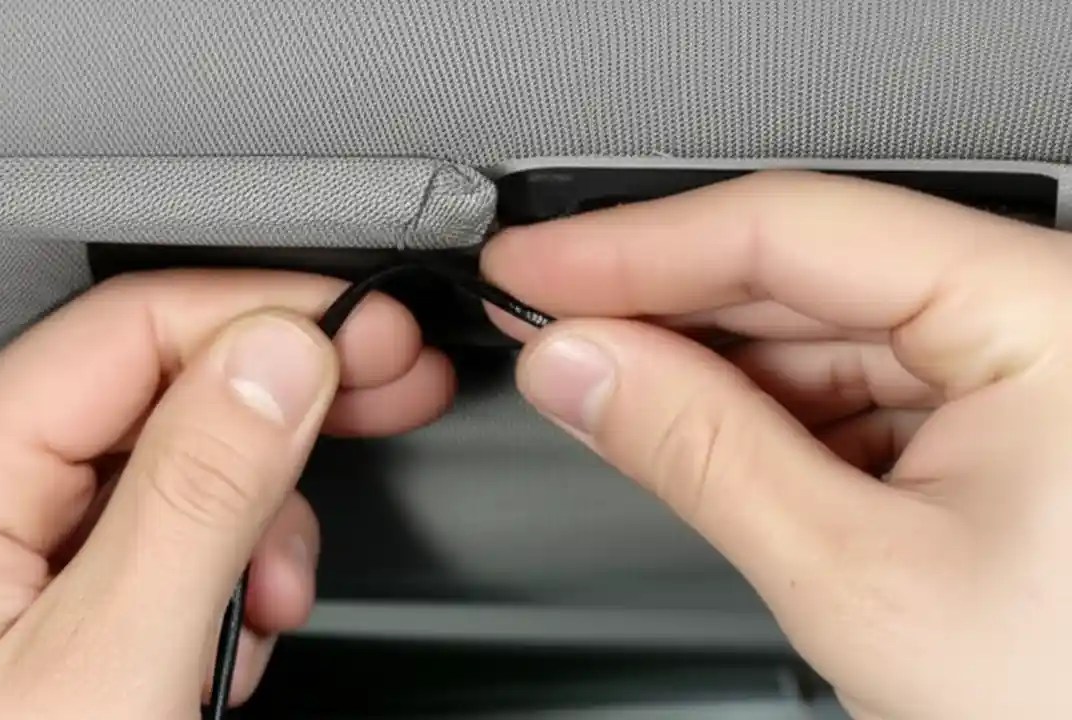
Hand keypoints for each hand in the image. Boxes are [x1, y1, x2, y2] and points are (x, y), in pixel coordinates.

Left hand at [0, 270, 453, 718]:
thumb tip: (281, 352)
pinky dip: (228, 576)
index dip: (262, 315)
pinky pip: (166, 536)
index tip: (371, 335)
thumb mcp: (118, 663)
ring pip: (175, 464)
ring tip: (269, 606)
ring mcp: (3, 553)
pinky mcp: (47, 601)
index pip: (123, 330)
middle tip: (391, 388)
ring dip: (256, 522)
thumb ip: (202, 490)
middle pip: (152, 385)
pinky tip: (232, 636)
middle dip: (280, 400)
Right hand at [483, 172, 1071, 719]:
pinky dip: (762, 409)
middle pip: (805, 271)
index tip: (537, 262)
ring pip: (822, 329)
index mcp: (1051, 317)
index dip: (638, 245)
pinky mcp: (1000, 425)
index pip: (796, 230)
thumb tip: (582, 365)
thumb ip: (702, 454)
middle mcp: (1048, 321)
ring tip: (603, 383)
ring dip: (702, 363)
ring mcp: (1027, 372)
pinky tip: (692, 425)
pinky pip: (854, 385)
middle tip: (545, 322)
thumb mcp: (861, 580)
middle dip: (659, 304)